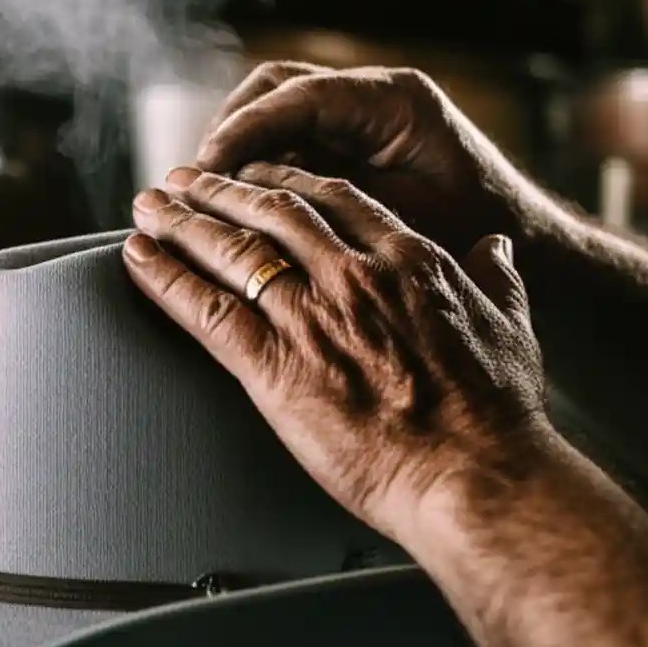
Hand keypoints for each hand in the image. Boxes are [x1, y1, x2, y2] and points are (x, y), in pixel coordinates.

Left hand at [123, 164, 549, 540]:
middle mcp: (351, 275)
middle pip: (270, 212)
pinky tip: (137, 258)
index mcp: (406, 259)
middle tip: (185, 177)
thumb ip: (496, 276)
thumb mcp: (510, 325)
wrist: (474, 474)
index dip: (285, 178)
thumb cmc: (497, 413)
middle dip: (221, 190)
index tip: (256, 172)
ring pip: (231, 251)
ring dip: (182, 222)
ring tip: (148, 205)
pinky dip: (164, 278)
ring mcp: (310, 317)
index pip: (332, 197)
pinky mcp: (274, 366)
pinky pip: (204, 310)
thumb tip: (495, 245)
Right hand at [197, 63, 540, 258]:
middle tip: (195, 181)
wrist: (531, 246)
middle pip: (277, 89)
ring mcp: (361, 117)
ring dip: (239, 148)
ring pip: (277, 109)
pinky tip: (239, 206)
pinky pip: (292, 140)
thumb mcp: (407, 223)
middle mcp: (374, 97)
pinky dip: (260, 166)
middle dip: (231, 131)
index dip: (243, 131)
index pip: (298, 96)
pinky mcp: (352, 142)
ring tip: (208, 194)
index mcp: (395, 103)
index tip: (204, 167)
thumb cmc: (477, 236)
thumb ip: (334, 201)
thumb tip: (252, 192)